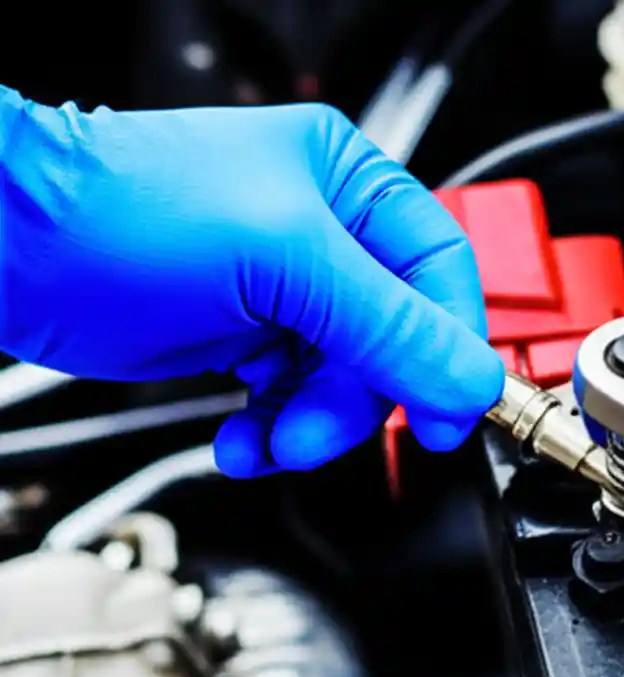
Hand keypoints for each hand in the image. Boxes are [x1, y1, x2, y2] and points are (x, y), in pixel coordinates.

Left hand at [0, 86, 504, 475]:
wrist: (10, 246)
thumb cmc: (123, 210)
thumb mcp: (285, 262)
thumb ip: (389, 328)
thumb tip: (470, 379)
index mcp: (351, 183)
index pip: (438, 270)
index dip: (452, 344)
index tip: (451, 409)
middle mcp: (326, 234)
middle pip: (394, 337)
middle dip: (361, 396)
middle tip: (326, 431)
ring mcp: (285, 288)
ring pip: (344, 378)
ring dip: (314, 424)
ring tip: (275, 439)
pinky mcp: (245, 335)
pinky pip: (292, 399)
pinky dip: (275, 430)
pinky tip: (246, 440)